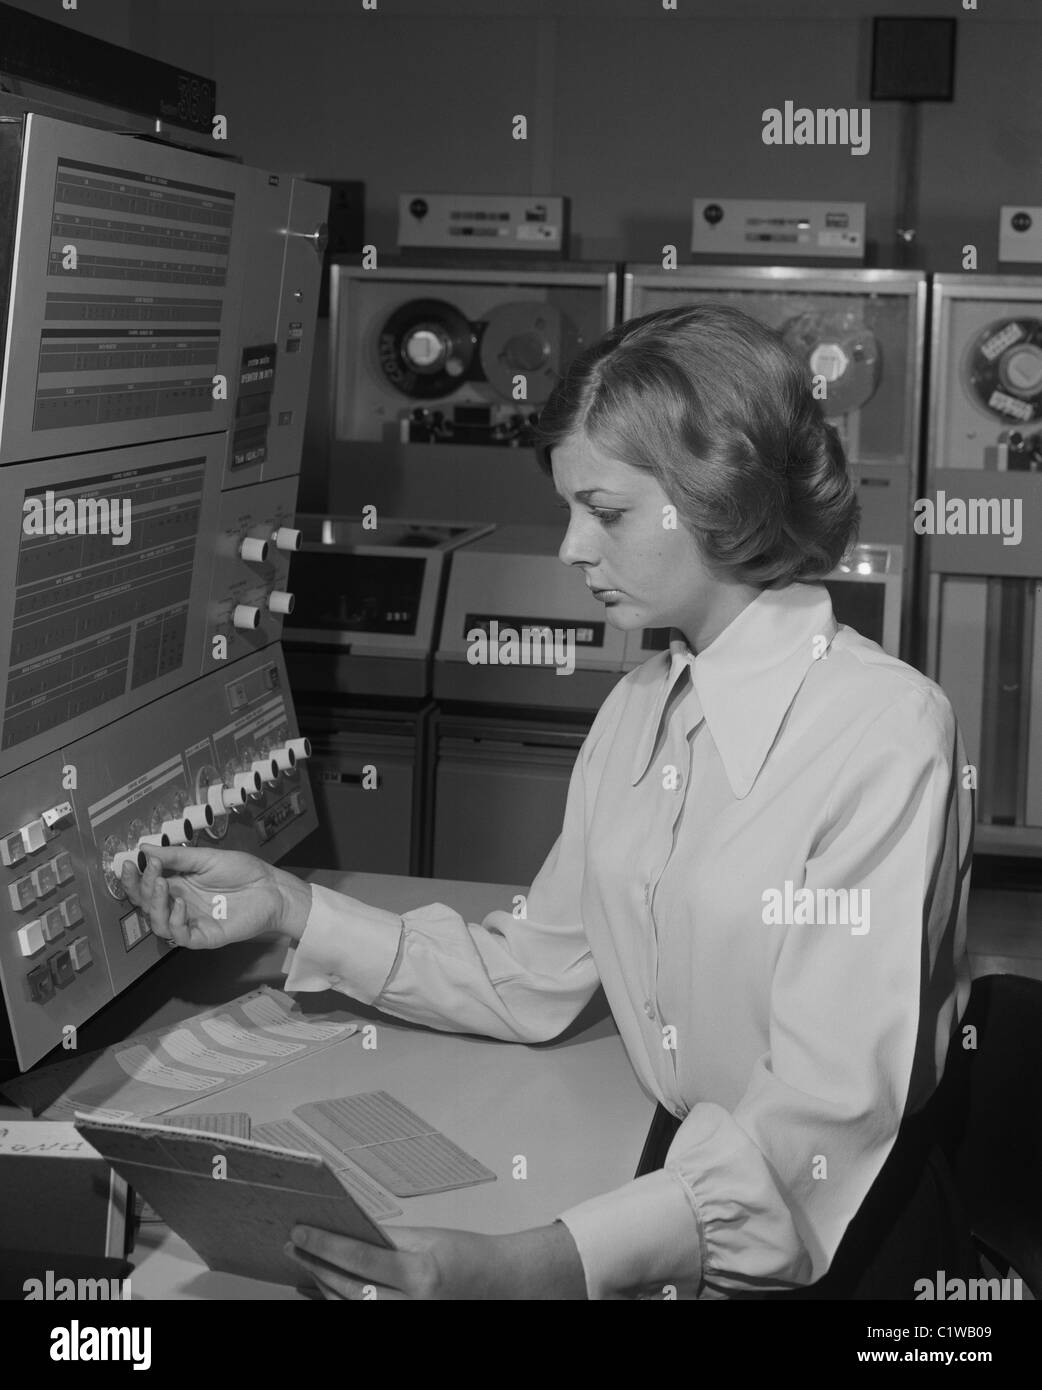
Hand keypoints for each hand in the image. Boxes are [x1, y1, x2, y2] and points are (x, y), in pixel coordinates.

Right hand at [120, 845, 311, 948]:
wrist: (271, 887)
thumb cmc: (242, 871)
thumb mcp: (206, 858)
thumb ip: (176, 857)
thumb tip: (144, 848)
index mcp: (178, 885)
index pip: (146, 886)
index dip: (134, 877)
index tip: (129, 861)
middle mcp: (179, 905)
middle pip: (147, 905)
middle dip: (142, 888)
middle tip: (149, 870)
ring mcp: (191, 922)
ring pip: (159, 924)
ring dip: (155, 905)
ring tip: (163, 884)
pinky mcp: (205, 937)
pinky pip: (181, 937)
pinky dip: (176, 921)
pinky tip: (180, 903)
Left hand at [286, 1222, 587, 1300]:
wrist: (502, 1287)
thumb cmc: (469, 1257)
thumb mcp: (430, 1238)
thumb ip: (388, 1239)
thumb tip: (348, 1233)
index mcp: (421, 1276)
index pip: (360, 1260)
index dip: (325, 1245)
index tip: (300, 1232)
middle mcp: (413, 1308)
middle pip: (349, 1288)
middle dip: (316, 1265)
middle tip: (292, 1246)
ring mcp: (408, 1323)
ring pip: (351, 1308)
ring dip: (322, 1286)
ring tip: (302, 1265)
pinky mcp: (405, 1329)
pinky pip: (363, 1317)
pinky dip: (340, 1303)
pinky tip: (321, 1289)